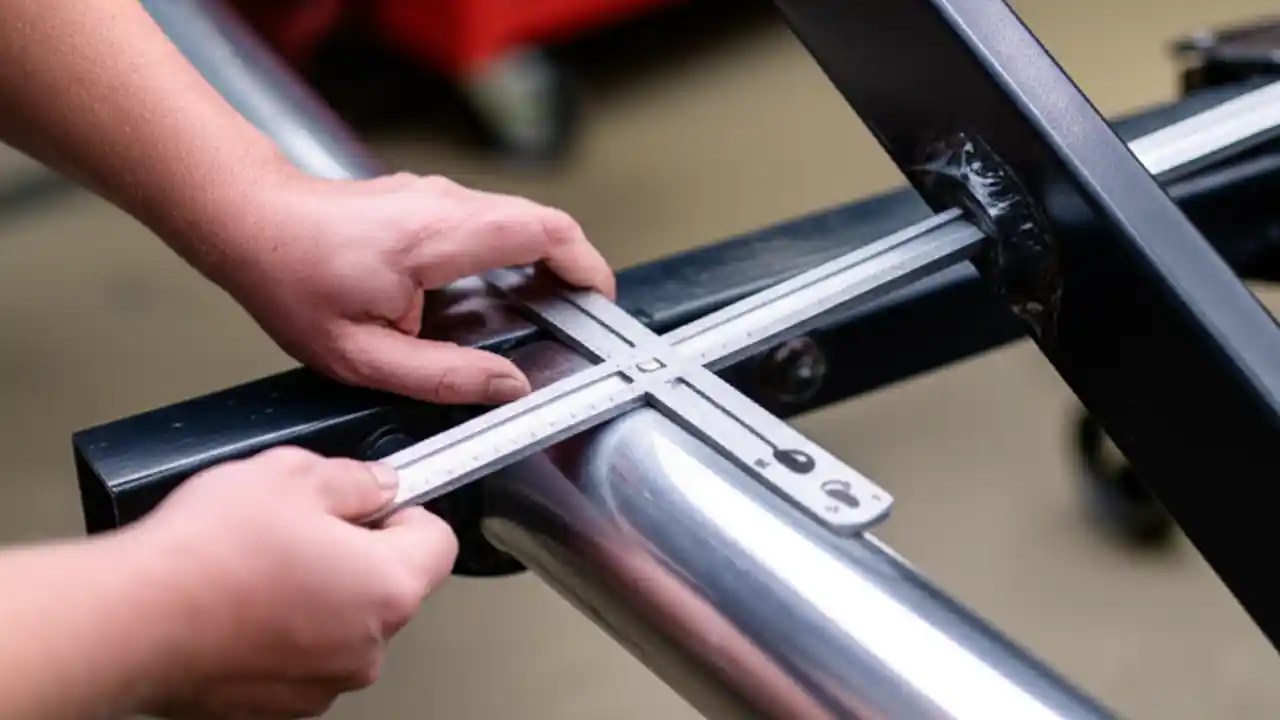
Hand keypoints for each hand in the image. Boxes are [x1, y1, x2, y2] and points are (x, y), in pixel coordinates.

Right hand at [129, 446, 456, 718]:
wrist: (132, 619)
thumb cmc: (209, 555)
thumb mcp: (294, 474)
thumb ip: (356, 478)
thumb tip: (375, 483)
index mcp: (389, 588)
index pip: (438, 542)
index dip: (407, 511)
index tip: (376, 501)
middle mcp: (367, 647)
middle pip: (389, 585)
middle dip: (356, 551)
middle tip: (302, 525)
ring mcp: (322, 683)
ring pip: (342, 622)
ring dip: (317, 593)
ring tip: (261, 564)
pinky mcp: (277, 704)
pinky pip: (300, 654)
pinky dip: (282, 630)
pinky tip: (242, 601)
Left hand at [186, 169, 615, 404]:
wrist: (251, 221)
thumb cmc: (292, 279)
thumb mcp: (361, 356)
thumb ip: (442, 377)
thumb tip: (506, 388)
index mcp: (438, 239)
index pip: (543, 232)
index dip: (586, 266)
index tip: (599, 303)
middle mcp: (446, 205)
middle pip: (544, 223)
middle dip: (575, 270)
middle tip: (579, 321)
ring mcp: (440, 197)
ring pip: (521, 221)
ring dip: (545, 263)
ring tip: (545, 315)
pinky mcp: (431, 202)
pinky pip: (494, 223)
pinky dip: (515, 256)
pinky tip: (499, 298)